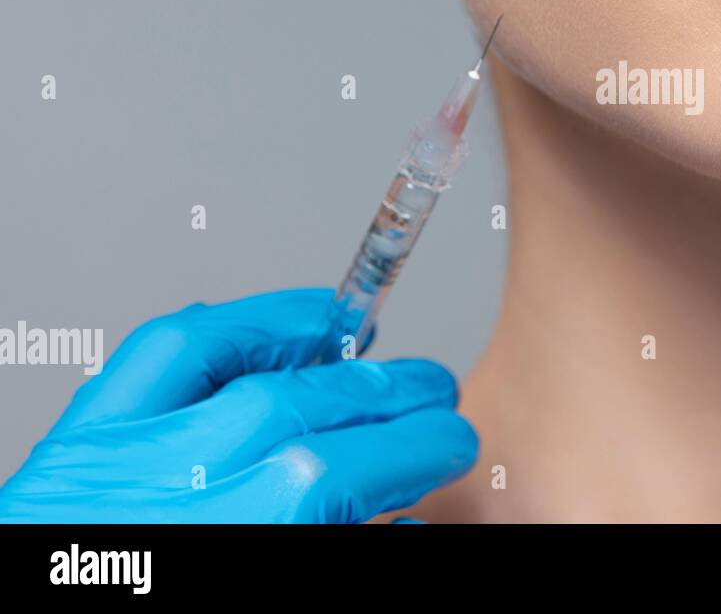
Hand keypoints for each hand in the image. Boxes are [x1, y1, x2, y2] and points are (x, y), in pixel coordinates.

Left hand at [0, 288, 476, 522]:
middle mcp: (167, 503)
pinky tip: (282, 327)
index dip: (417, 446)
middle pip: (300, 412)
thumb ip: (342, 553)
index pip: (340, 475)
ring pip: (235, 376)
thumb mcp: (277, 607)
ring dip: (322, 351)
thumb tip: (409, 518)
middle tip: (432, 390)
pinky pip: (159, 355)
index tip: (452, 439)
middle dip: (388, 392)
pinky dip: (233, 325)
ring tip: (371, 351)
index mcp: (230, 546)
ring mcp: (114, 466)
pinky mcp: (78, 444)